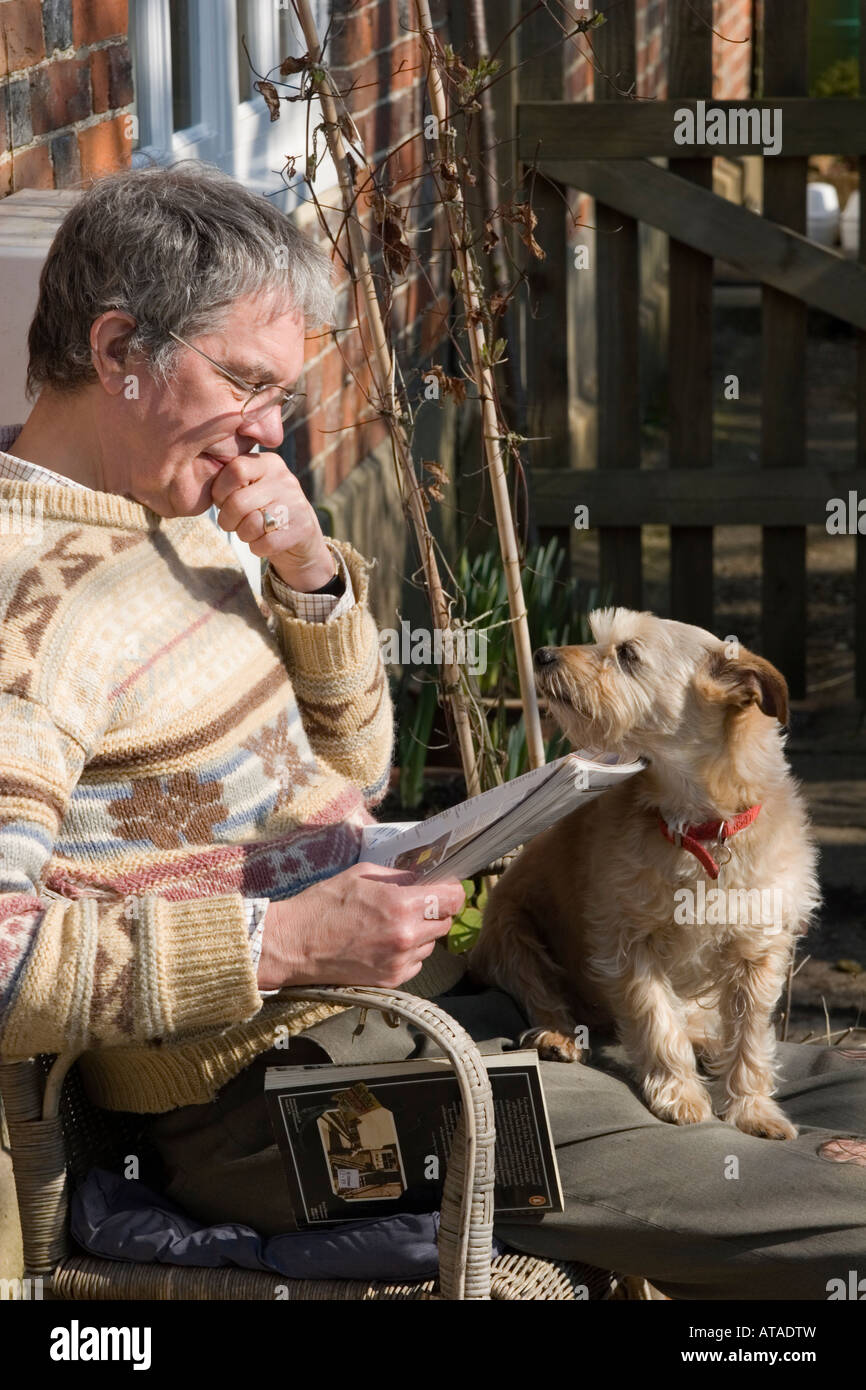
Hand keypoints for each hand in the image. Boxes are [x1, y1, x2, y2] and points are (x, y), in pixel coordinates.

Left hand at [210, 451, 335, 590]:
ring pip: (251, 525)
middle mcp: (285, 479)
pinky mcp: (302, 528)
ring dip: (243, 535)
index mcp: (269, 463)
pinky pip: (265, 543)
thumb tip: (208, 488)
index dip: (220, 491)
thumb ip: (231, 481)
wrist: (300, 537)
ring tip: (250, 532)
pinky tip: (264, 543)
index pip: (235, 470)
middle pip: (238, 502)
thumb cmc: (264, 510)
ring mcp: (296, 503)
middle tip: (233, 524)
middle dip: (228, 520)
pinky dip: (258, 548)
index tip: (223, 501)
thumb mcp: (250, 488)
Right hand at [257, 865, 465, 990]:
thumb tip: (422, 878)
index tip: (443, 887)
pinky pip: (416, 963)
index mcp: (400, 905)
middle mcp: (406, 936)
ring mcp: (400, 962)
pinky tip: (384, 943)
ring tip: (392, 925)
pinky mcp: (391, 980)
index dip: (450, 890)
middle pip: (445, 922)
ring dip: (421, 933)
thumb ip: (398, 876)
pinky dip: (408, 953)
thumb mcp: (361, 875)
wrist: (294, 945)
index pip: (452, 899)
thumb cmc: (323, 905)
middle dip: (434, 910)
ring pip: (431, 944)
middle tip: (413, 904)